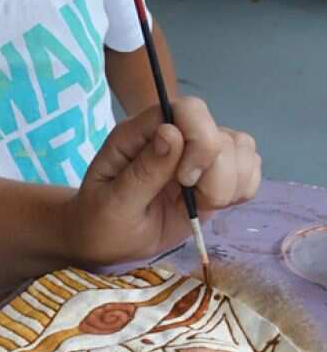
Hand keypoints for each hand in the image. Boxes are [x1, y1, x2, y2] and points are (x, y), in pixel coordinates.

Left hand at [70, 97, 260, 264]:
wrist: (106, 242)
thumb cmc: (101, 222)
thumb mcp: (114, 203)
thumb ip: (143, 170)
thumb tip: (172, 132)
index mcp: (141, 133)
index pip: (188, 109)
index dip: (200, 142)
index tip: (185, 180)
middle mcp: (174, 136)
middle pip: (221, 133)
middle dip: (217, 173)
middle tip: (191, 199)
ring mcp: (196, 154)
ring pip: (242, 148)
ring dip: (231, 183)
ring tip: (200, 204)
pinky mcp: (215, 174)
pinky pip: (249, 167)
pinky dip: (241, 189)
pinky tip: (214, 205)